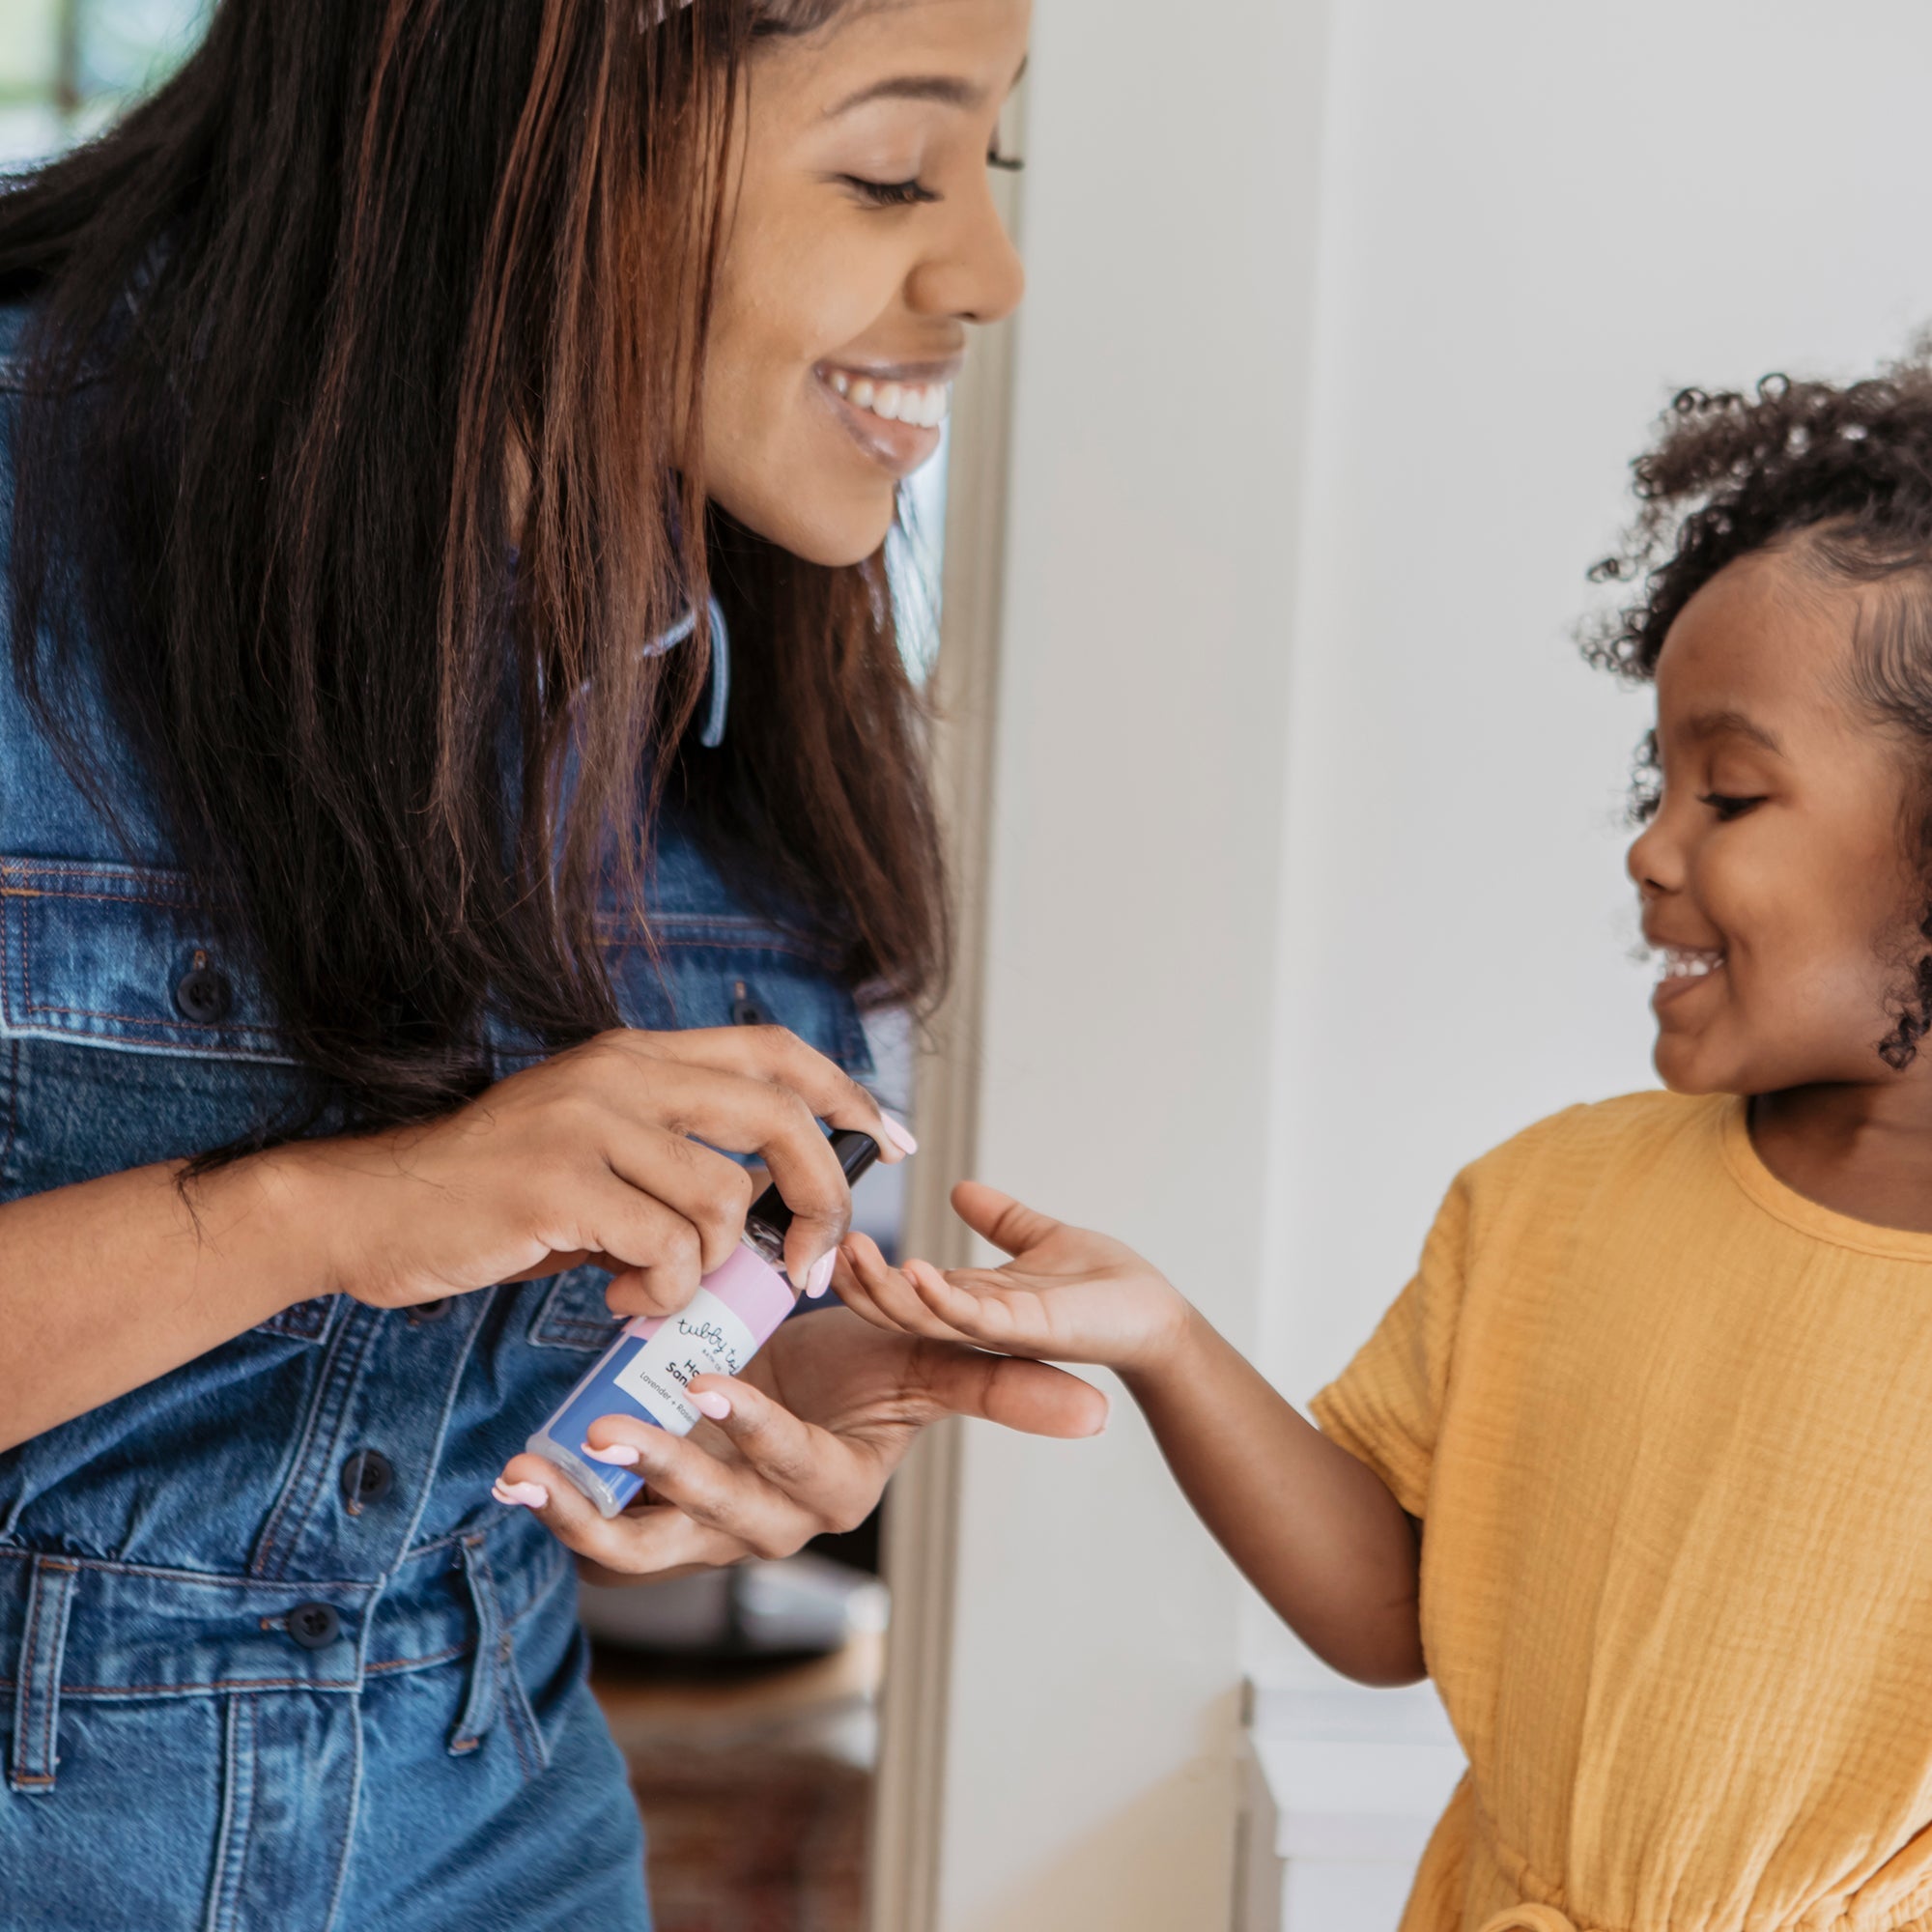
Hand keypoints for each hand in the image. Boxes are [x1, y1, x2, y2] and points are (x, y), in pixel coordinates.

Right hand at [283, 1026, 911, 1317]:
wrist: (365, 1211)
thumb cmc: (490, 1199)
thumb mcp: (593, 1154)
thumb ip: (675, 1164)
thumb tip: (768, 1217)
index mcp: (635, 1058)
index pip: (774, 1052)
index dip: (845, 1094)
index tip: (890, 1141)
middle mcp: (619, 1073)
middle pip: (776, 1117)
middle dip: (819, 1198)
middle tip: (805, 1265)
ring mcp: (587, 1123)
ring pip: (720, 1198)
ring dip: (707, 1268)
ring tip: (652, 1288)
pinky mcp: (557, 1185)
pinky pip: (663, 1249)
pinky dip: (660, 1293)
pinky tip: (617, 1297)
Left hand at [492, 1306, 1107, 1578]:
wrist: (804, 1361)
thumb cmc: (865, 1360)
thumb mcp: (925, 1359)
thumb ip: (1000, 1383)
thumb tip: (1098, 1409)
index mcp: (838, 1487)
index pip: (800, 1471)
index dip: (759, 1435)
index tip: (713, 1388)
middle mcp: (774, 1522)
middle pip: (724, 1514)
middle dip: (671, 1472)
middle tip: (620, 1427)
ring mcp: (712, 1528)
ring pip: (656, 1542)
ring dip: (597, 1510)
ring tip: (543, 1474)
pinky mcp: (662, 1519)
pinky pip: (613, 1532)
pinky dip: (565, 1507)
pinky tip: (522, 1474)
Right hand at [834, 1182, 1191, 1375]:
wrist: (1157, 1316)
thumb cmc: (1108, 1287)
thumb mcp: (1041, 1239)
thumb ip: (1001, 1219)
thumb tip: (961, 1189)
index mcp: (975, 1298)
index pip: (904, 1288)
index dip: (867, 1270)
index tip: (832, 1237)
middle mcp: (978, 1318)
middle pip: (898, 1307)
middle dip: (857, 1280)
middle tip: (822, 1246)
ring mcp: (999, 1328)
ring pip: (923, 1316)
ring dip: (883, 1288)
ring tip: (852, 1253)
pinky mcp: (1029, 1329)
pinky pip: (974, 1316)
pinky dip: (940, 1296)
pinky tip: (914, 1270)